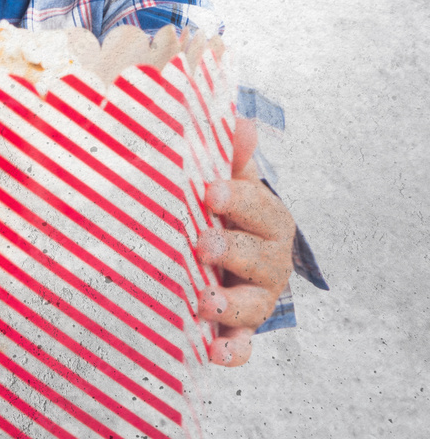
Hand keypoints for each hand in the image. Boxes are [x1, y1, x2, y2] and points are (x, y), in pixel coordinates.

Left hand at [196, 116, 295, 366]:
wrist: (233, 258)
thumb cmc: (227, 211)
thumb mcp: (230, 178)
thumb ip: (231, 152)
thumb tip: (241, 119)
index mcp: (267, 218)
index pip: (256, 205)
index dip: (234, 198)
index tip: (208, 191)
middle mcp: (269, 260)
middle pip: (257, 257)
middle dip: (230, 250)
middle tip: (200, 246)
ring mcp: (257, 297)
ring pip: (251, 305)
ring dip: (228, 304)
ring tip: (202, 301)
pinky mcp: (240, 329)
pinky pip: (240, 346)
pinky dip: (229, 351)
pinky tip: (210, 351)